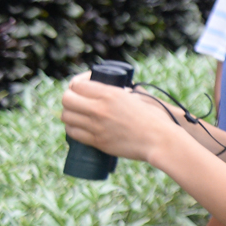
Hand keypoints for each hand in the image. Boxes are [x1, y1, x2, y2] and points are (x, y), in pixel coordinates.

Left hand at [61, 74, 179, 165]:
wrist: (160, 140)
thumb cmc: (154, 118)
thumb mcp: (137, 98)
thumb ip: (120, 94)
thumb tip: (110, 91)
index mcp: (110, 94)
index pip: (77, 84)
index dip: (77, 83)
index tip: (83, 84)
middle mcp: (99, 109)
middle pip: (66, 99)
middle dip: (69, 98)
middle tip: (77, 100)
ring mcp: (96, 126)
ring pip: (66, 117)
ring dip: (70, 114)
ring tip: (78, 114)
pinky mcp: (97, 141)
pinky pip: (73, 133)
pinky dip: (73, 129)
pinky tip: (80, 127)